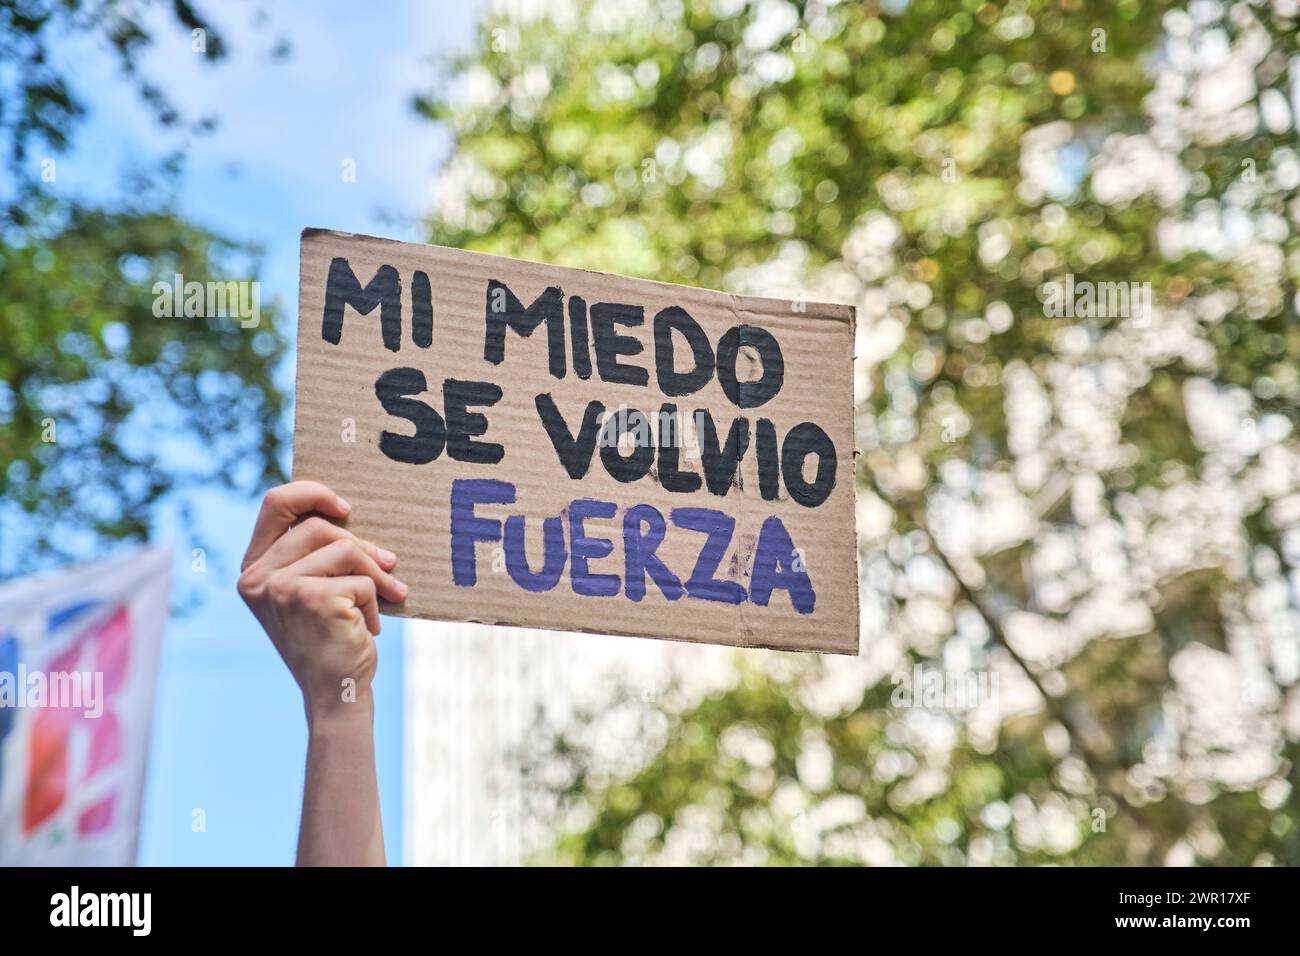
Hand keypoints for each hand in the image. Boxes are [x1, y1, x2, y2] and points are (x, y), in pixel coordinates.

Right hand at [237, 481, 406, 717]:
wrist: (335, 691)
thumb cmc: (330, 636)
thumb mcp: (313, 588)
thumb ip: (316, 553)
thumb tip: (348, 512)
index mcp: (253, 568)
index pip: (275, 503)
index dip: (313, 493)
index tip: (346, 508)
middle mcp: (257, 577)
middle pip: (319, 526)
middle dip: (362, 547)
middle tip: (388, 565)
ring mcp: (281, 588)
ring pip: (345, 549)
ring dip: (375, 575)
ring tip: (385, 598)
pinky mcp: (312, 599)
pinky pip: (362, 580)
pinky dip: (375, 601)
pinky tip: (368, 627)